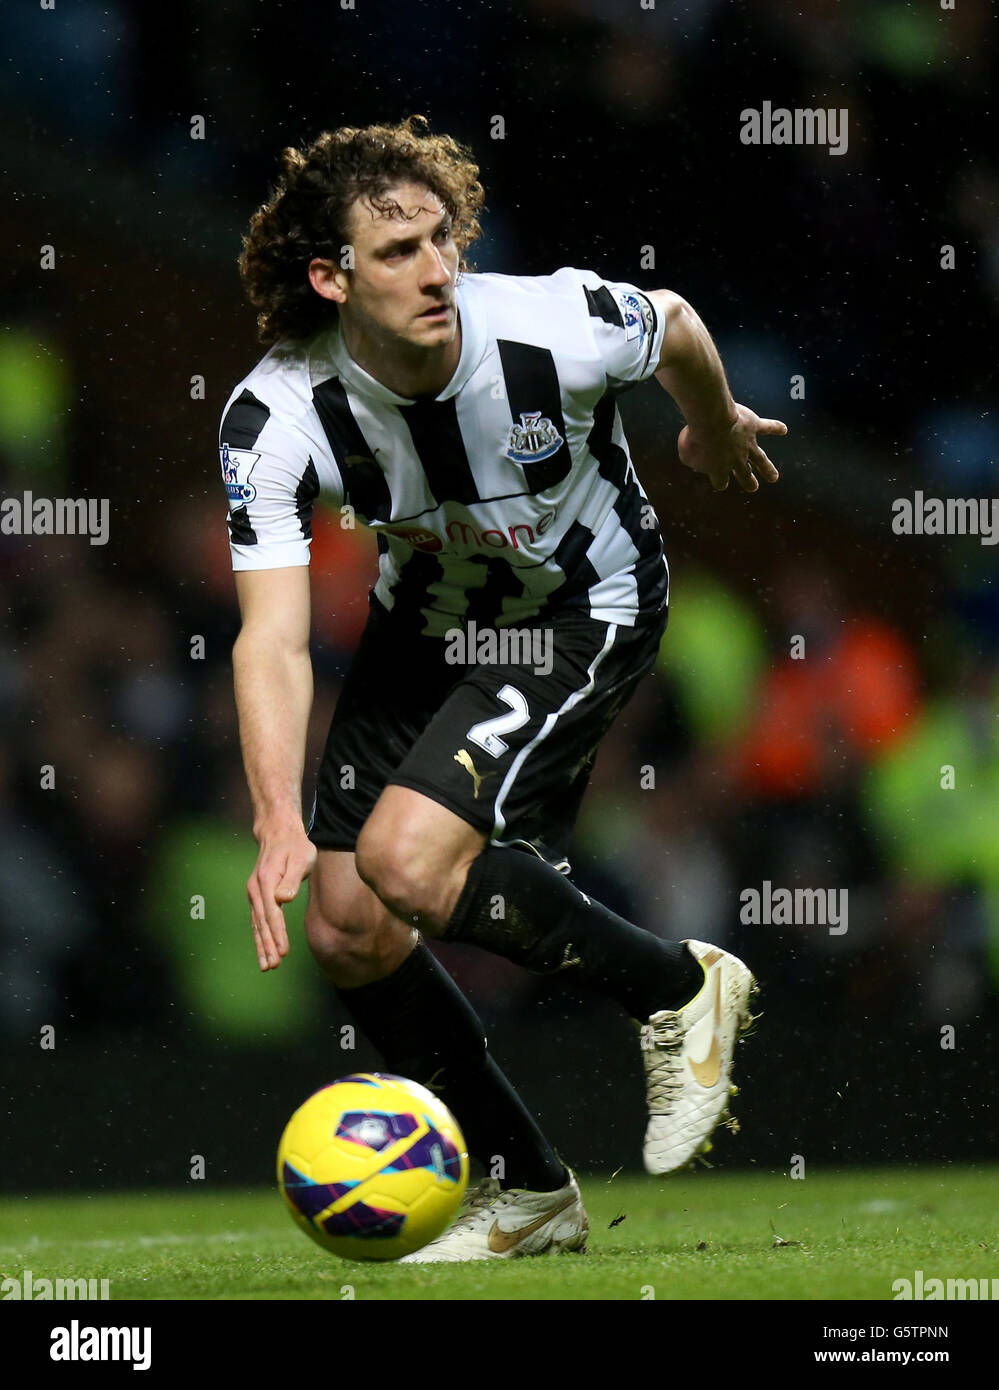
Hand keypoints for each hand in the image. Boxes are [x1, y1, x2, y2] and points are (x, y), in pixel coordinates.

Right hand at [247, 821, 316, 970]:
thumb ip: (293, 878)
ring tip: (267, 967)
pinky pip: (257, 921)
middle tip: (273, 966)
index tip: (283, 952)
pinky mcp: (257, 897)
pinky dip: (260, 937)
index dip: (277, 934)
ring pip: (257, 925)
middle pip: (261, 923)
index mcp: (267, 880)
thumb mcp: (301, 857)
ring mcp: (254, 893)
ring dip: (261, 946)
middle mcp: (256, 889)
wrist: (279, 835)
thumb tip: (283, 899)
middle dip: (267, 946)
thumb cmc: (295, 846)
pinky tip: (263, 952)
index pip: (272, 913)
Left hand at [678, 405, 786, 492]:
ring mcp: (747, 445)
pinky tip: (783, 429)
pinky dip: (776, 427)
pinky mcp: (754, 427)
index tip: (721, 482)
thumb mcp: (686, 454)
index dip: (720, 482)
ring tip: (773, 477)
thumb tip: (695, 461)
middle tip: (753, 487)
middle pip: (744, 475)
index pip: (721, 482)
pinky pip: (768, 427)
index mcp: (719, 469)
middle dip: (749, 482)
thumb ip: (691, 461)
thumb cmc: (695, 438)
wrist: (710, 421)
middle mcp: (736, 460)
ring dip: (767, 469)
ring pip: (761, 460)